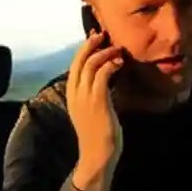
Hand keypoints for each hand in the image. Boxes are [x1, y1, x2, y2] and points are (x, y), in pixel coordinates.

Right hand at [66, 32, 124, 190]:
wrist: (97, 155)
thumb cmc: (98, 135)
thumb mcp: (92, 111)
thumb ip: (95, 95)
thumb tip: (105, 79)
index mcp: (71, 96)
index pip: (74, 66)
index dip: (83, 50)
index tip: (94, 39)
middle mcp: (75, 94)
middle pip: (79, 61)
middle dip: (90, 45)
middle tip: (103, 35)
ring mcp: (85, 97)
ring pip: (90, 64)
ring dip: (104, 53)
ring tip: (116, 50)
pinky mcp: (97, 101)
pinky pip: (102, 74)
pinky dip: (110, 64)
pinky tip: (120, 63)